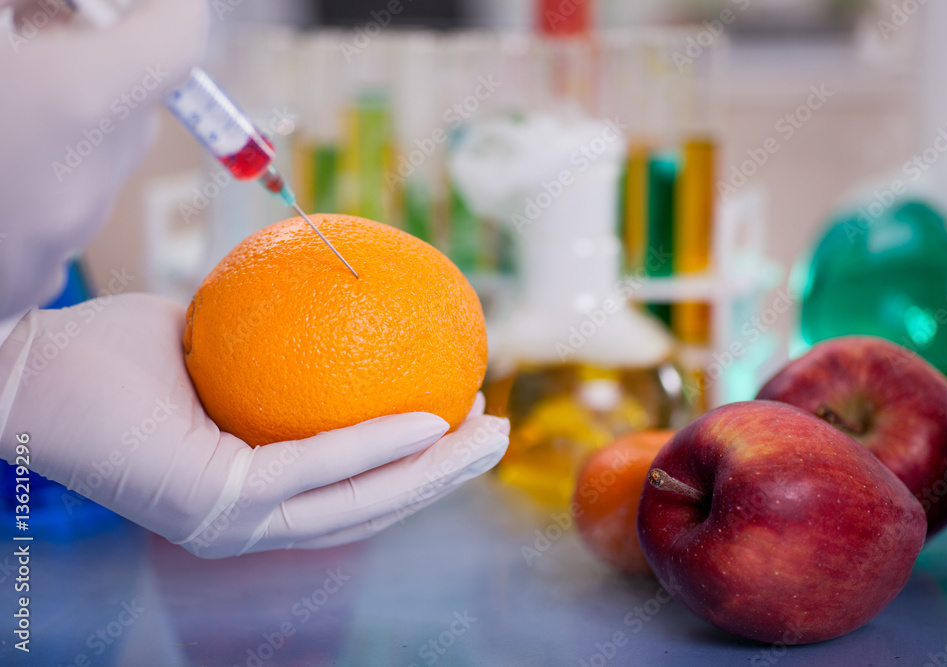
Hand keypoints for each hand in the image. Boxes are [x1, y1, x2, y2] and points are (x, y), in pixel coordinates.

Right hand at [0, 0, 207, 318]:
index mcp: (71, 100)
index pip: (177, 40)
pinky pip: (61, 207)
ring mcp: (56, 243)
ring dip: (64, 115)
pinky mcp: (24, 281)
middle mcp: (82, 182)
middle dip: (98, 57)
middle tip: (26, 32)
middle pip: (140, 103)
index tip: (145, 1)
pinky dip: (35, 172)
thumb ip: (26, 6)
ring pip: (100, 155)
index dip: (162, 9)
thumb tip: (61, 11)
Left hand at [0, 294, 508, 557]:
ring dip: (434, 475)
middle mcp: (241, 526)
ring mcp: (230, 525)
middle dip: (444, 482)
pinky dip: (377, 446)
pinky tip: (429, 419)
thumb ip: (276, 352)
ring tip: (488, 432)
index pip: (345, 494)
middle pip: (368, 512)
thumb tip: (343, 311)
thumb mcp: (214, 348)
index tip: (463, 424)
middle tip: (500, 436)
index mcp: (244, 497)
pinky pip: (315, 471)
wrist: (21, 366)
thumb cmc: (109, 354)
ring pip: (356, 508)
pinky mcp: (216, 504)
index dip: (416, 469)